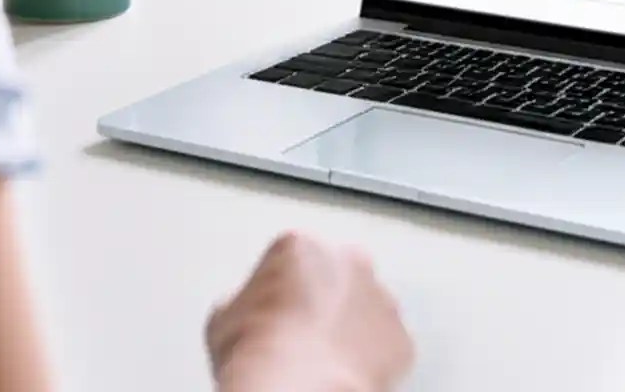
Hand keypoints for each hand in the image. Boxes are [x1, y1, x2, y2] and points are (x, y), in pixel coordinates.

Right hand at [206, 232, 413, 391]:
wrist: (295, 386)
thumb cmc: (256, 352)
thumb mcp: (223, 316)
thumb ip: (245, 298)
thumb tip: (247, 310)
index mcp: (302, 246)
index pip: (292, 260)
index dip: (279, 291)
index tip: (272, 313)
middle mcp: (350, 262)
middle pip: (338, 276)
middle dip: (325, 299)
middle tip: (302, 334)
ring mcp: (382, 300)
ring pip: (366, 310)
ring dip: (351, 328)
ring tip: (322, 359)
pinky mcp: (401, 338)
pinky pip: (385, 347)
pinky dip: (369, 360)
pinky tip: (342, 375)